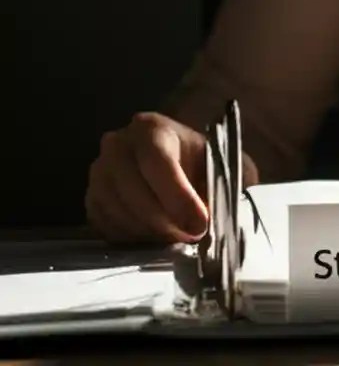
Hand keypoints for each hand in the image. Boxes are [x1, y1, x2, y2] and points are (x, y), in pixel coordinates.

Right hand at [85, 112, 211, 244]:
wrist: (182, 167)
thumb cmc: (202, 165)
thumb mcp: (219, 167)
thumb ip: (219, 187)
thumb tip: (209, 221)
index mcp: (152, 128)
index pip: (157, 162)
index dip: (179, 197)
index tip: (200, 224)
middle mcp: (117, 145)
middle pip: (133, 190)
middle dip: (166, 221)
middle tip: (192, 237)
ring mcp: (99, 173)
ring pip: (118, 212)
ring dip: (151, 232)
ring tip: (178, 236)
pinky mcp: (91, 200)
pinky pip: (107, 226)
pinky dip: (133, 238)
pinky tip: (156, 236)